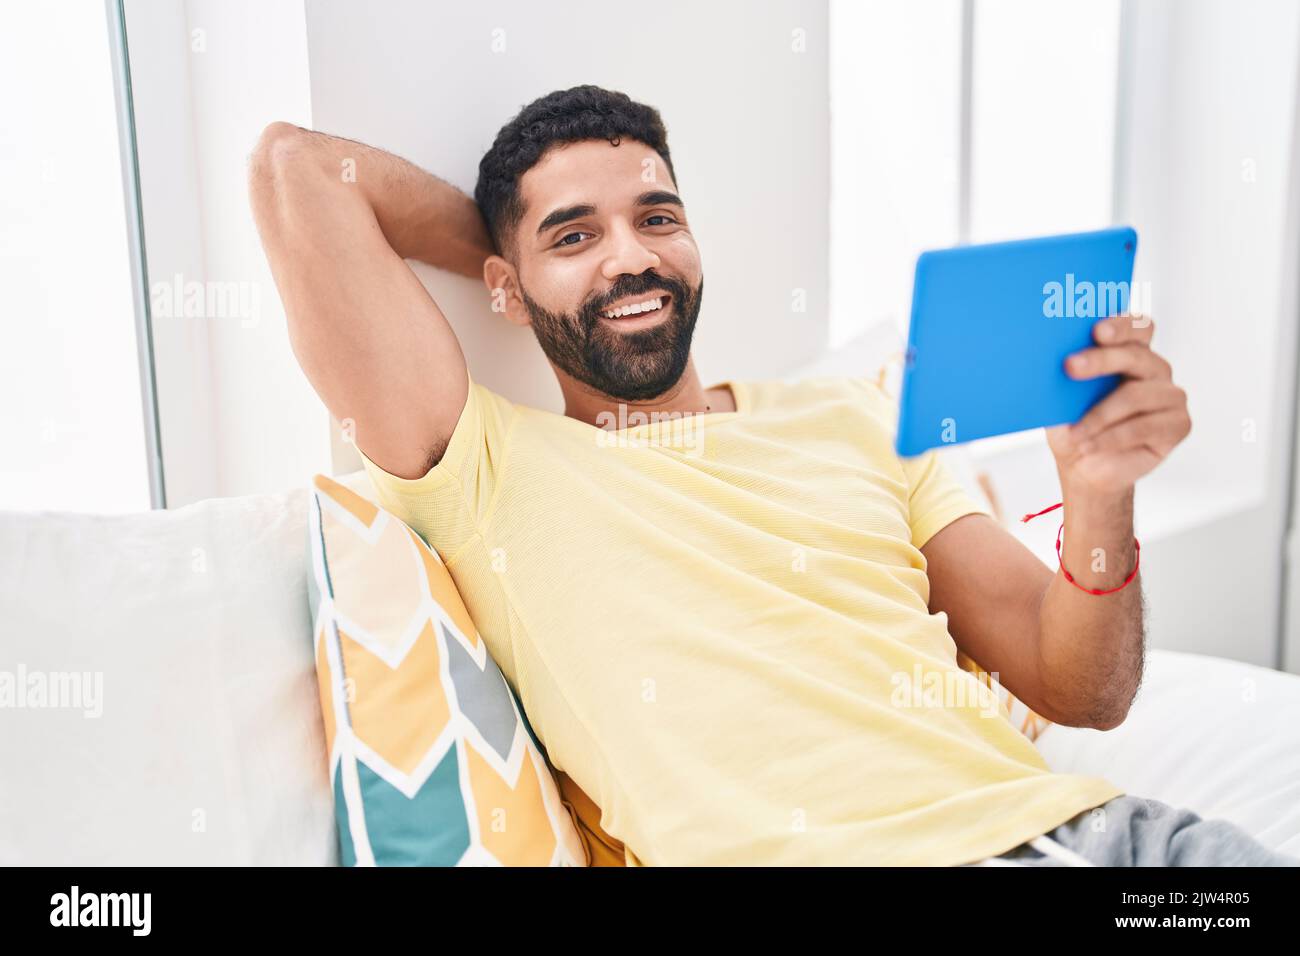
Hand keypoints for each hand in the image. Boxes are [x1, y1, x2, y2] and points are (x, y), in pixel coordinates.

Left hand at [1045, 313, 1191, 496]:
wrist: (1082, 468)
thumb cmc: (1074, 426)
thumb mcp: (1062, 400)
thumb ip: (1068, 376)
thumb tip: (1055, 356)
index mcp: (1131, 352)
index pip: (1138, 327)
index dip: (1122, 325)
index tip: (1097, 331)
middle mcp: (1155, 369)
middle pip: (1135, 356)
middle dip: (1100, 360)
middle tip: (1070, 367)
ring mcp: (1171, 396)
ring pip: (1136, 395)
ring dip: (1098, 415)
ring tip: (1073, 433)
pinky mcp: (1178, 425)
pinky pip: (1143, 427)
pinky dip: (1110, 438)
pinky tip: (1088, 445)